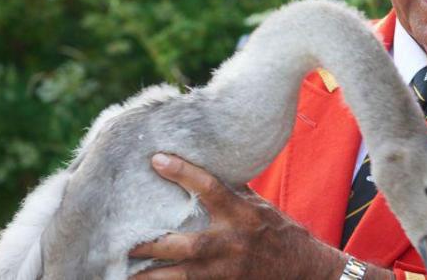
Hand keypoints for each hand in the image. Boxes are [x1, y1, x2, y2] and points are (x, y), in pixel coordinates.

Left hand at [129, 153, 345, 279]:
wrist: (305, 269)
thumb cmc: (278, 232)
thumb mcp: (258, 206)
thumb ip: (232, 192)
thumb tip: (203, 165)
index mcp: (241, 213)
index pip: (209, 187)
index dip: (183, 172)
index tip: (156, 159)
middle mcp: (232, 241)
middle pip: (185, 243)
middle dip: (152, 244)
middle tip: (123, 239)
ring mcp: (226, 269)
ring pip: (181, 276)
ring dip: (150, 277)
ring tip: (122, 274)